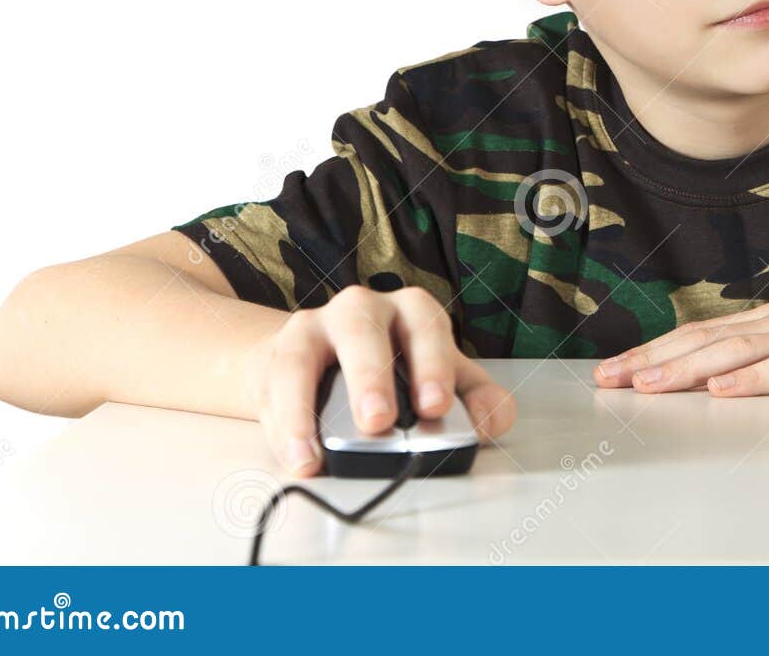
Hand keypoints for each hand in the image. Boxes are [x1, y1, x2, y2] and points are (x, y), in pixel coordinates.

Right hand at [242, 284, 516, 476]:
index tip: (435, 407)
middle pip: (364, 331)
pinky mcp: (277, 355)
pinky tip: (297, 458)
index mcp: (412, 311)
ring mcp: (314, 328)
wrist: (323, 364)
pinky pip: (274, 388)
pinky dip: (283, 427)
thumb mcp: (438, 377)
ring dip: (307, 406)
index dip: (433, 364)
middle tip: (378, 421)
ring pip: (304, 355)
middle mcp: (362, 309)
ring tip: (318, 453)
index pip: (426, 327)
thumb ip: (474, 398)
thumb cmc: (392, 369)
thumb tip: (494, 422)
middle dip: (370, 376)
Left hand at [592, 273, 768, 396]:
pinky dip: (752, 381)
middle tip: (606, 379)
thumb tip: (749, 370)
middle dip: (651, 360)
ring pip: (734, 354)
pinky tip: (723, 392)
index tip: (619, 368)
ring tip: (645, 385)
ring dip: (685, 371)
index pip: (705, 333)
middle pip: (704, 341)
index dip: (658, 349)